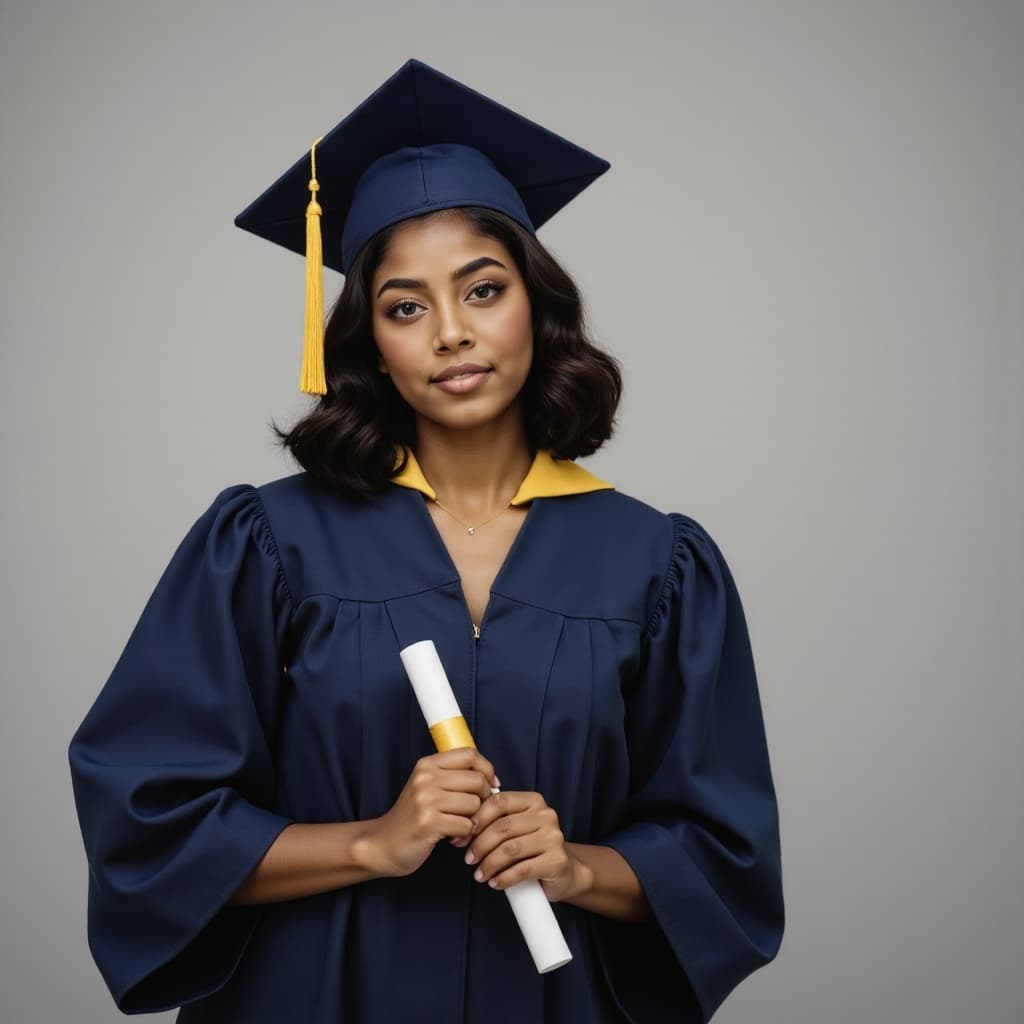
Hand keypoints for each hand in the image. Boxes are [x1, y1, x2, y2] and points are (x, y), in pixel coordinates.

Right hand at [366, 748, 497, 878]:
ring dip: (473, 821)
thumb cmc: (412, 817)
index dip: (487, 769)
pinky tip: (452, 838)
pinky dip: (464, 835)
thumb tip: (491, 778)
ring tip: (459, 827)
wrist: (383, 844)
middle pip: (477, 780)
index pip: (469, 754)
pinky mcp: (428, 823)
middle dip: (484, 799)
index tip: (491, 784)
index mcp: (427, 765)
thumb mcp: (428, 786)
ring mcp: (426, 800)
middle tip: (474, 813)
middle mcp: (426, 778)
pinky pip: (466, 825)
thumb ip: (453, 776)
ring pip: (474, 804)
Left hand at [462, 790, 583, 901]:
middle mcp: (546, 815)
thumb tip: (462, 829)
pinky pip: (522, 870)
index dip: (477, 818)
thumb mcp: (516, 827)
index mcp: (533, 801)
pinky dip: (504, 878)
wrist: (564, 871)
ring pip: (510, 849)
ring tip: (480, 875)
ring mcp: (554, 837)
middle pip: (503, 827)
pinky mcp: (557, 861)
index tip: (464, 835)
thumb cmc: (532, 848)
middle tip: (469, 859)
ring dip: (489, 864)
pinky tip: (495, 883)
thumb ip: (495, 821)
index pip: (499, 801)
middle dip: (480, 845)